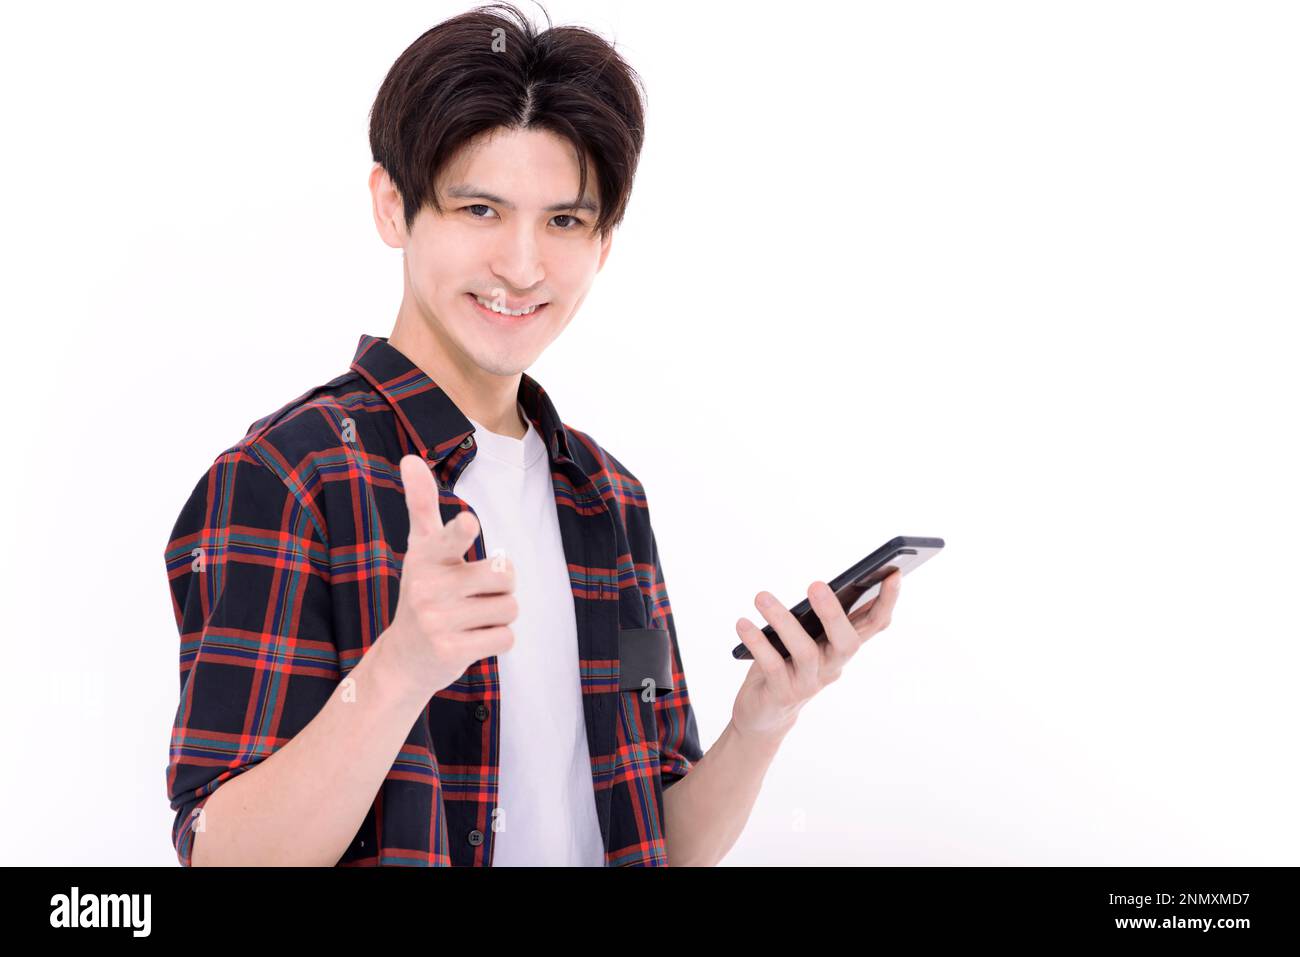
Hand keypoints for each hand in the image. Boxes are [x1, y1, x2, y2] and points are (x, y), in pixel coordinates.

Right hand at [377, 455, 518, 697]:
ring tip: (470, 619)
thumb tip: (409, 457)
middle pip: (506, 574)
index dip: (462, 531)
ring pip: (510, 608)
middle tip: (474, 595)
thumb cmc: (423, 592)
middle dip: (503, 586)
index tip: (468, 522)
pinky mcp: (451, 651)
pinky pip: (506, 638)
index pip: (448, 538)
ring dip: (500, 615)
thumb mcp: (420, 548)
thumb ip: (422, 504)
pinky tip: (471, 640)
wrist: (403, 658)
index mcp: (426, 556)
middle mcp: (428, 587)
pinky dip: (497, 640)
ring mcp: (437, 621)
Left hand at [731, 570, 901, 740]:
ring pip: (805, 651)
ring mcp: (809, 683)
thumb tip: (823, 585)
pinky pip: (772, 665)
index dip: (887, 601)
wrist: (765, 713)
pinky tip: (743, 623)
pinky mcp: (783, 694)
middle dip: (833, 613)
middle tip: (815, 584)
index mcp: (842, 647)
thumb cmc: (787, 663)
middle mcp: (832, 666)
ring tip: (761, 597)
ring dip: (783, 621)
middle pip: (846, 643)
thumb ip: (818, 617)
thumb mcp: (808, 637)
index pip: (874, 624)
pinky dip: (757, 642)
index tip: (894, 573)